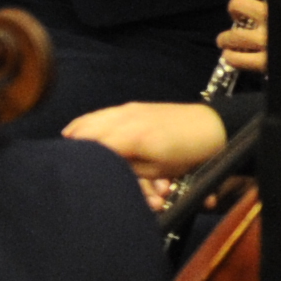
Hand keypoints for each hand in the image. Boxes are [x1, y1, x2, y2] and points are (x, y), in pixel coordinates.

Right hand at [67, 96, 229, 206]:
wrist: (212, 127)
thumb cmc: (189, 154)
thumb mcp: (157, 170)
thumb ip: (126, 169)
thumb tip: (105, 171)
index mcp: (128, 136)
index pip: (89, 147)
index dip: (77, 161)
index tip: (72, 172)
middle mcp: (123, 118)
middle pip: (82, 130)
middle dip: (73, 148)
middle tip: (68, 163)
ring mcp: (127, 109)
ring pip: (89, 119)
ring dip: (78, 133)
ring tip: (69, 145)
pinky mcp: (133, 107)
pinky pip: (100, 114)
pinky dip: (89, 123)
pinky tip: (82, 131)